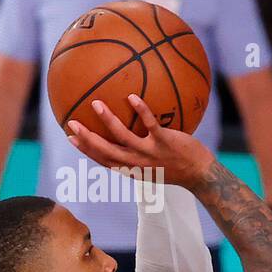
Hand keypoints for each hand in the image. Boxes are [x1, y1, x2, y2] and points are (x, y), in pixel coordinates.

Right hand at [67, 95, 215, 189]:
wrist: (201, 175)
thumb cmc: (177, 168)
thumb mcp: (154, 167)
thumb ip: (139, 155)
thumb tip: (129, 138)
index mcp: (133, 170)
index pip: (104, 160)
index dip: (86, 150)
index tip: (71, 138)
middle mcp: (138, 163)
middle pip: (106, 151)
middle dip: (86, 138)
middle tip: (71, 123)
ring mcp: (151, 153)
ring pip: (123, 136)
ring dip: (108, 120)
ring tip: (96, 104)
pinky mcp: (165, 142)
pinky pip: (150, 123)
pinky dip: (140, 110)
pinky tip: (131, 96)